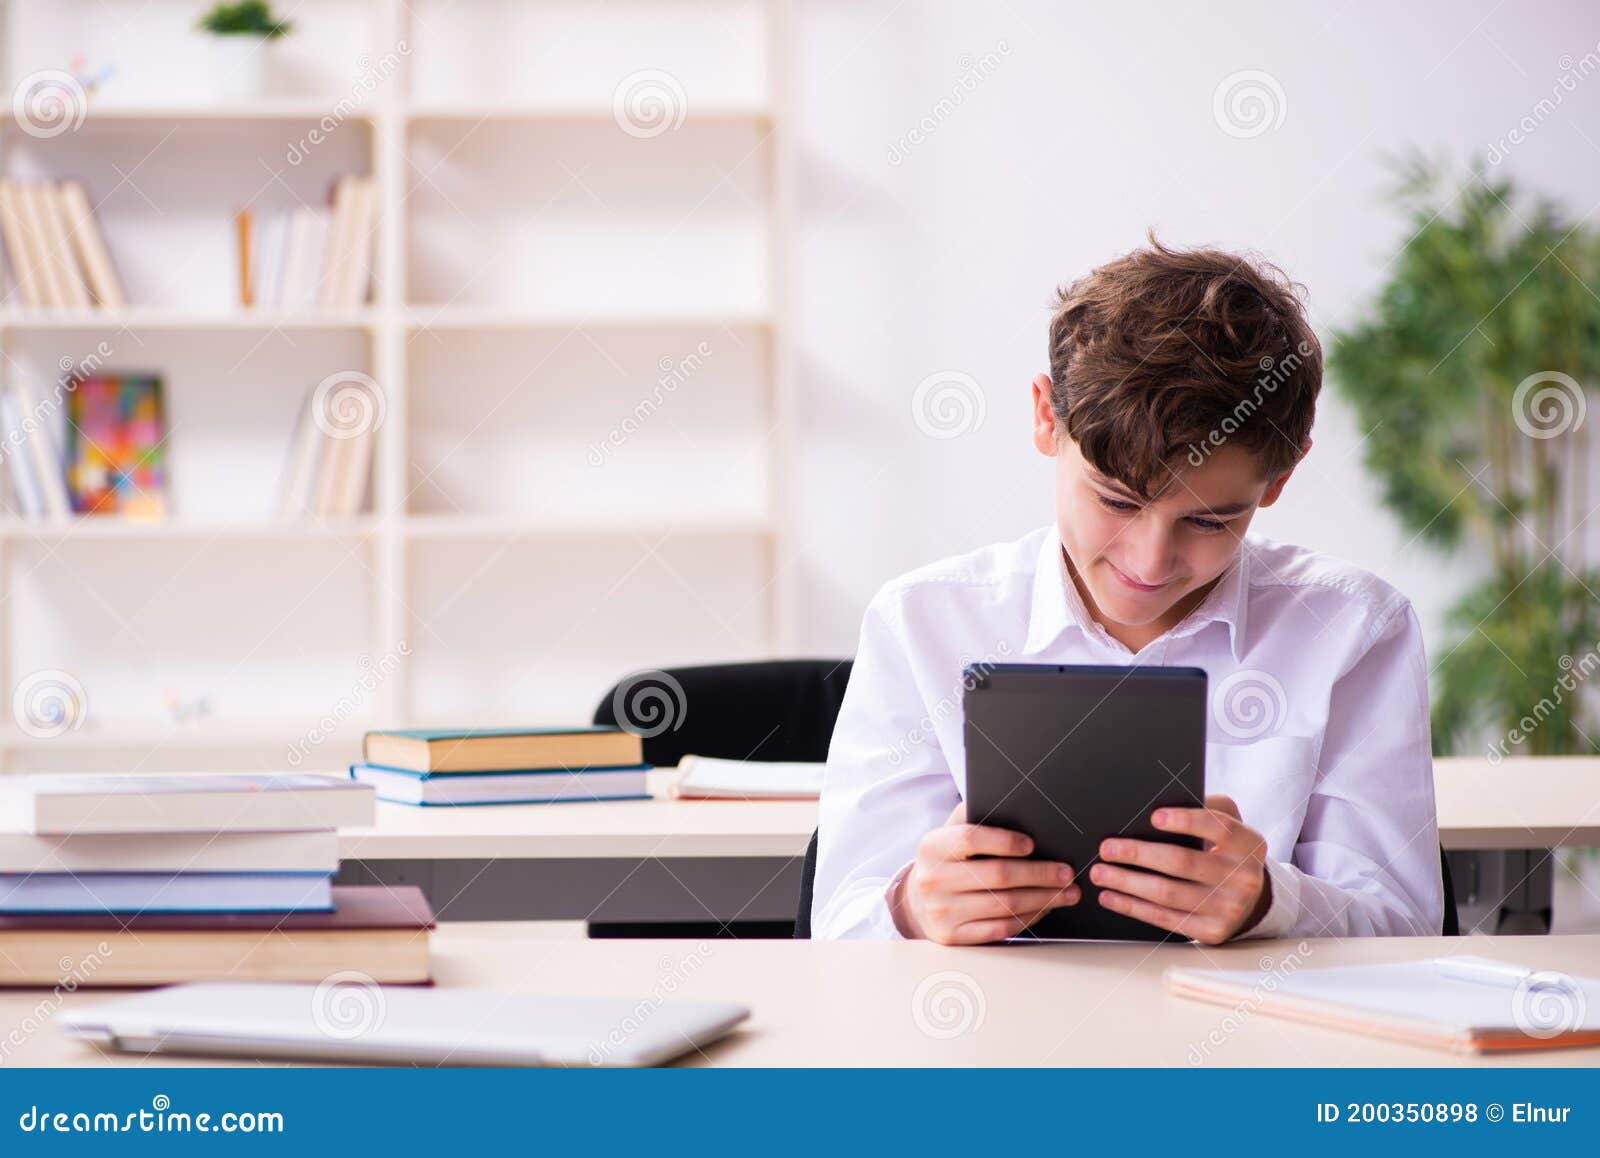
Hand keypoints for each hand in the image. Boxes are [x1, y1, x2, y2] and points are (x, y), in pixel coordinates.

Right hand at [891, 803, 1079, 943]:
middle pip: (997, 876)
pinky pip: (1000, 929)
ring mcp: (943, 911)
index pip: (971, 839)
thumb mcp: (949, 834)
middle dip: (1039, 874)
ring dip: (1043, 898)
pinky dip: (1029, 918)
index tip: (1032, 844)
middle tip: (1066, 872)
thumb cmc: (946, 862)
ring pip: (1004, 905)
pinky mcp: (954, 936)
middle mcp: (933, 879)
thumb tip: (1017, 806)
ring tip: (1066, 892)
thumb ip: (974, 818)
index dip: (1005, 841)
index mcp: (933, 847)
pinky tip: (1045, 908)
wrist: (917, 903)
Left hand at [1090, 794, 1270, 944]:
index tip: (1153, 816)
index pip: (1217, 827)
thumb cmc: (1224, 850)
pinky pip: (1165, 919)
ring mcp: (1229, 908)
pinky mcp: (1212, 932)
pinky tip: (1110, 896)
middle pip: (1183, 862)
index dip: (1186, 820)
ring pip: (1168, 894)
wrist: (1248, 897)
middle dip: (1138, 854)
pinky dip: (1132, 907)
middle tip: (1106, 848)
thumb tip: (1152, 804)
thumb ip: (1202, 808)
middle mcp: (1244, 877)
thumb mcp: (1226, 824)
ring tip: (1099, 872)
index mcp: (1248, 843)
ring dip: (1127, 882)